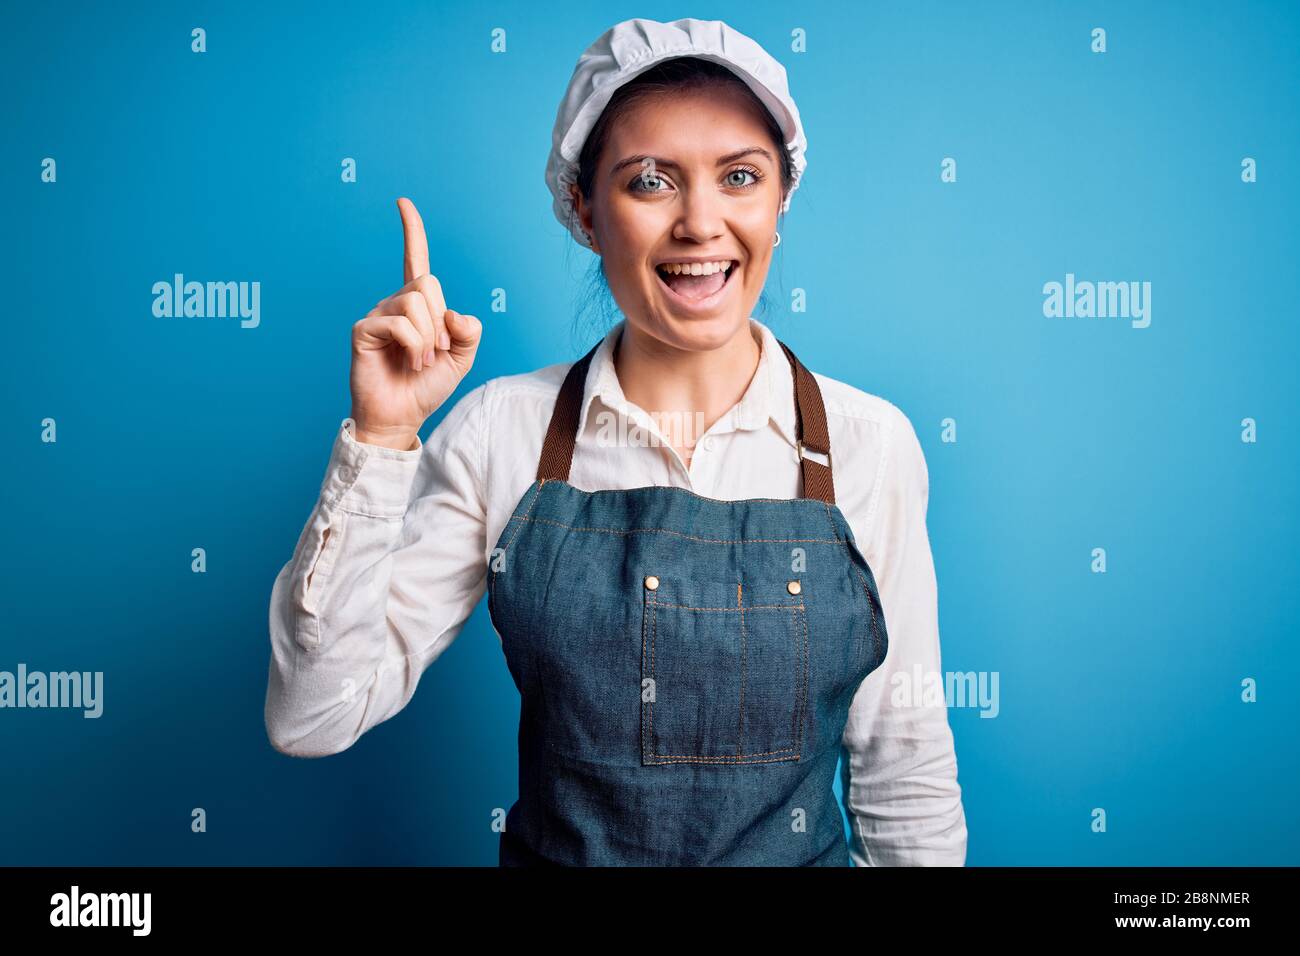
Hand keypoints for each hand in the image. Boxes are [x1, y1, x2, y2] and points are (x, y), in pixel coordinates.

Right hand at [348, 197, 482, 447]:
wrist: (403, 415)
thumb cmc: (427, 386)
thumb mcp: (462, 357)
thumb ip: (468, 331)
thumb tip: (453, 313)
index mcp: (420, 305)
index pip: (416, 260)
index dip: (411, 231)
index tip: (402, 202)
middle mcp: (396, 303)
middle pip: (427, 284)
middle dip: (440, 321)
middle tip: (436, 352)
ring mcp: (378, 314)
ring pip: (415, 303)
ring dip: (428, 339)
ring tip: (420, 361)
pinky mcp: (364, 329)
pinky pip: (398, 323)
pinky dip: (413, 346)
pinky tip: (408, 363)